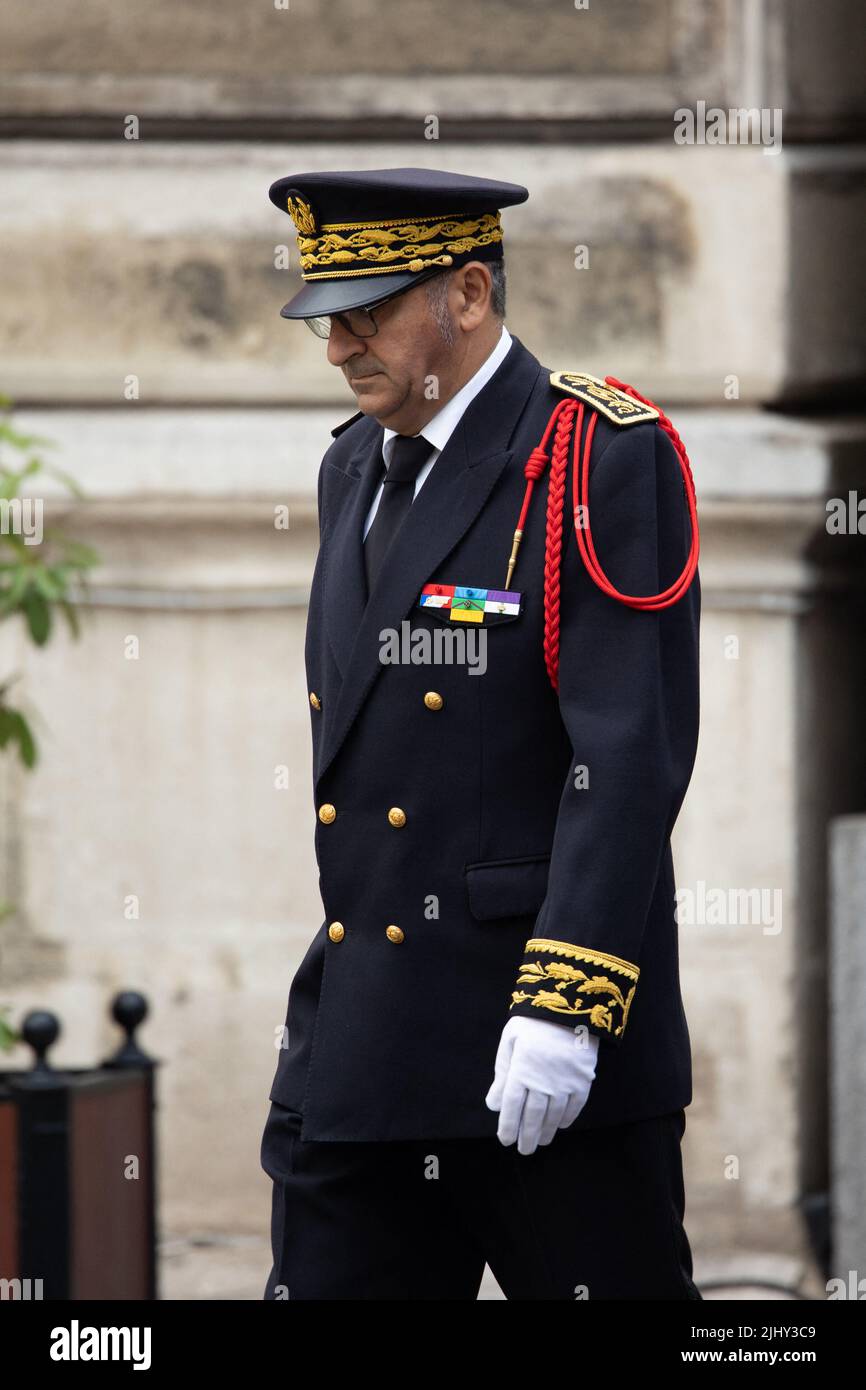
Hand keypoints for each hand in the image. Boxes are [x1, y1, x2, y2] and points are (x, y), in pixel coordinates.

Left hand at [485, 1016, 599, 1154]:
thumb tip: (493, 1104)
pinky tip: (560, 1126)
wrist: (570, 1005)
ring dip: (546, 1131)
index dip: (508, 1126)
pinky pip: (574, 1106)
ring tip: (540, 1141)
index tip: (506, 1140)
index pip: (512, 1107)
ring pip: (553, 1116)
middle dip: (527, 1136)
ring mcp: (565, 1083)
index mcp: (521, 1071)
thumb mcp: (510, 1041)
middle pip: (533, 1117)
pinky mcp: (583, 1080)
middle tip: (524, 1150)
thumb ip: (502, 1074)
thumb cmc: (533, 1022)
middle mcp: (543, 1082)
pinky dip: (566, 1118)